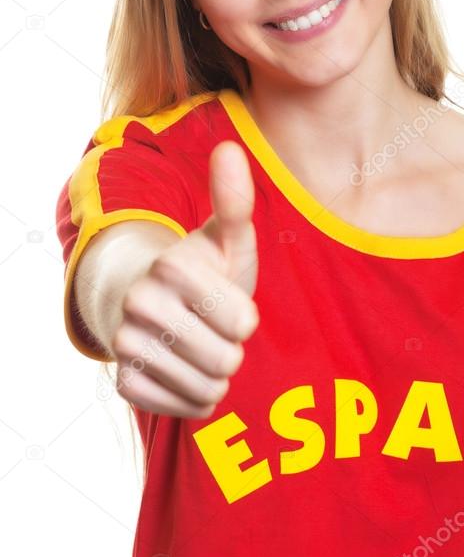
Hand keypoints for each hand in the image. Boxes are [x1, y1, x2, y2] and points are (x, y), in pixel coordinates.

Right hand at [111, 140, 258, 418]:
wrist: (146, 304)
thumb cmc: (202, 271)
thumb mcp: (224, 238)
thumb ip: (233, 202)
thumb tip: (229, 149)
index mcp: (169, 265)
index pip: (243, 322)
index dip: (245, 317)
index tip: (228, 301)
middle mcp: (138, 303)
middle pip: (227, 359)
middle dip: (231, 348)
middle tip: (213, 328)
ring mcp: (126, 345)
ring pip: (208, 388)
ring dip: (216, 375)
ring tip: (201, 346)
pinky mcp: (124, 383)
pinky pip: (186, 408)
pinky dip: (196, 397)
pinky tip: (184, 369)